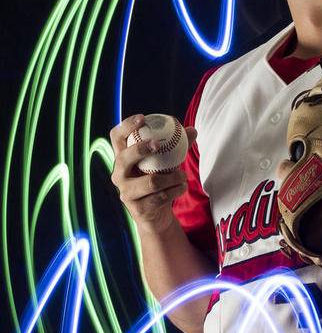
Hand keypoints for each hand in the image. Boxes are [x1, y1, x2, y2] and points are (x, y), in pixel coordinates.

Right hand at [109, 114, 196, 233]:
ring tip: (183, 176)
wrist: (157, 214)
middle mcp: (119, 175)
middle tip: (157, 145)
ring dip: (173, 177)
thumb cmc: (161, 181)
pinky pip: (161, 197)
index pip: (116, 138)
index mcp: (124, 158)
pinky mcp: (137, 209)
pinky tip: (181, 187)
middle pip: (124, 158)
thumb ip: (178, 146)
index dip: (126, 126)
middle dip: (140, 149)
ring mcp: (126, 193)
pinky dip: (176, 190)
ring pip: (151, 182)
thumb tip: (192, 130)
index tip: (142, 118)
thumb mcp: (168, 162)